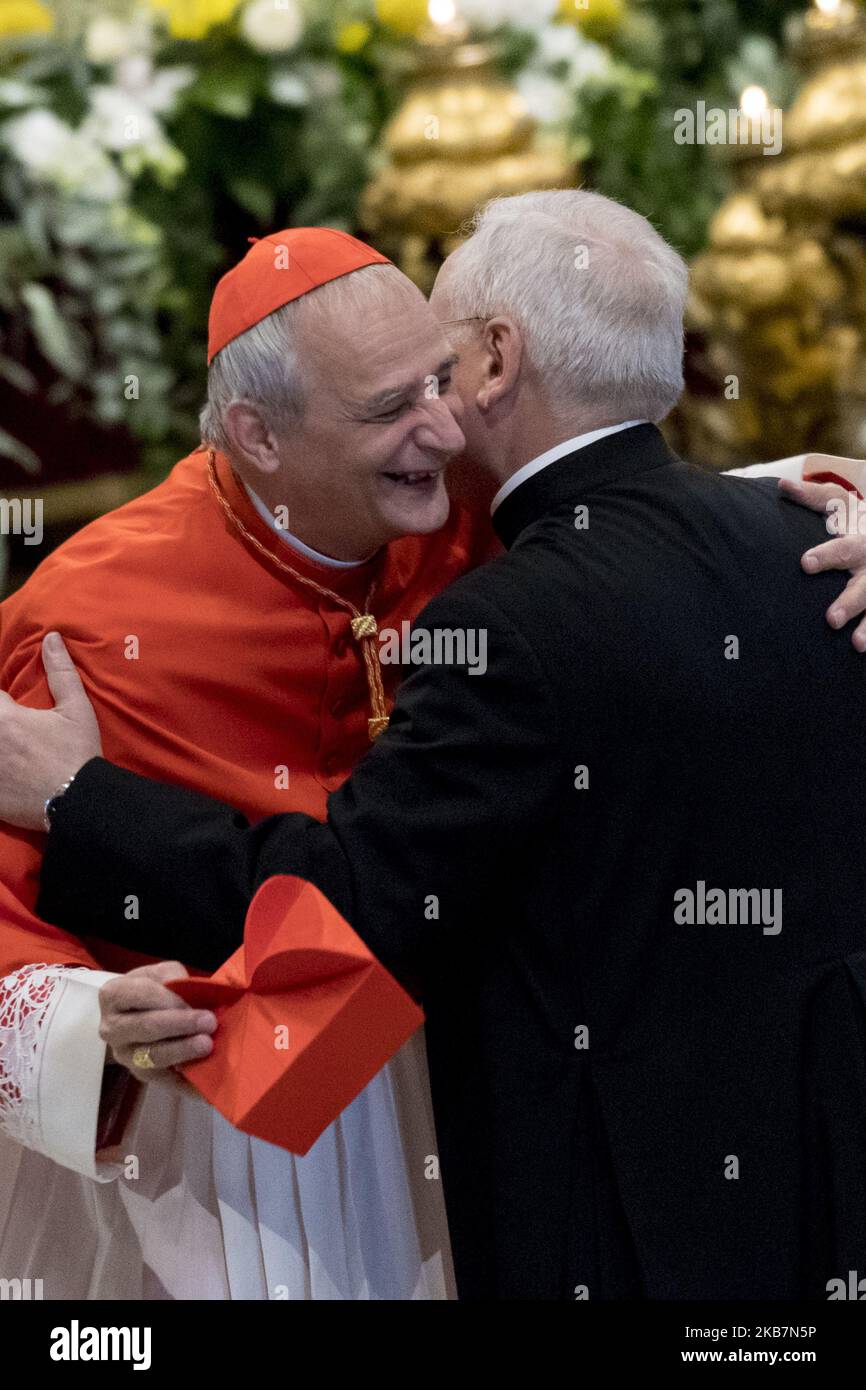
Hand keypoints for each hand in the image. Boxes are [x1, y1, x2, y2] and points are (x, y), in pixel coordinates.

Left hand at [0, 632, 101, 829]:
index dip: (0, 701)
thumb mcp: (76, 709)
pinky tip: (3, 770)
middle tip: (10, 729)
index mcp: (4, 716)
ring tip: (4, 746)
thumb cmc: (77, 754)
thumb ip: (61, 672)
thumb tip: (51, 637)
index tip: (8, 704)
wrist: (77, 803)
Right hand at [99, 961, 216, 1090]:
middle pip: (146, 1027)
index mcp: (113, 995)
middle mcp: (112, 1028)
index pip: (141, 994)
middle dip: (180, 1024)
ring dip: (182, 1050)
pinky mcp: (141, 1075)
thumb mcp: (159, 974)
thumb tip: (191, 989)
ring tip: (207, 1045)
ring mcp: (125, 1055)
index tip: (194, 1001)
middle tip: (209, 1022)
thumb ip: (172, 976)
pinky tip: (204, 1081)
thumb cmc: (151, 990)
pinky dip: (186, 1082)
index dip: (170, 999)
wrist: (136, 1014)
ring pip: (152, 1056)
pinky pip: (165, 1080)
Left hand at [779, 478, 865, 650]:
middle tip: (831, 619)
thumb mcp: (844, 505)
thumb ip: (814, 498)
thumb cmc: (860, 520)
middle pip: (865, 584)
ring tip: (856, 644)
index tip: (805, 563)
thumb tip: (782, 485)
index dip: (827, 555)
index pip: (843, 548)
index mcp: (861, 540)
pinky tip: (863, 653)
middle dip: (850, 600)